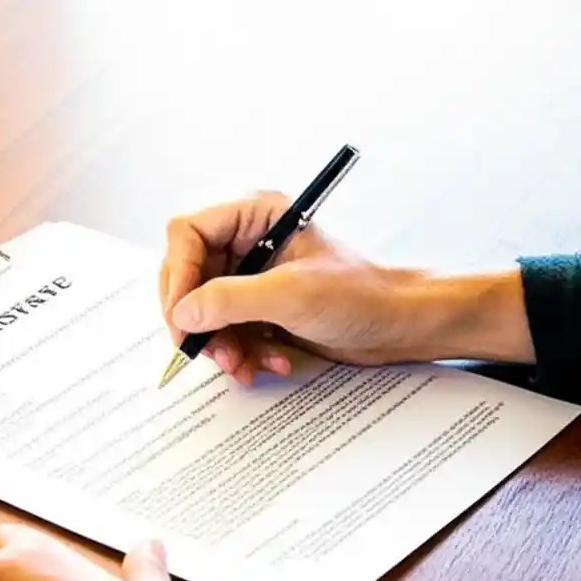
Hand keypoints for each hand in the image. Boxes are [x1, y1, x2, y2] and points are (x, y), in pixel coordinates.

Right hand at [160, 192, 533, 384]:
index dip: (178, 275)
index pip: (188, 234)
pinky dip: (239, 351)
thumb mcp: (291, 295)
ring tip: (243, 365)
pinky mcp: (259, 305)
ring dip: (219, 343)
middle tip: (205, 350)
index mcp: (256, 215)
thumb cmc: (364, 295)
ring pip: (204, 309)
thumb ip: (230, 300)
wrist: (402, 325)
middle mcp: (248, 239)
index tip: (182, 315)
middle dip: (197, 319)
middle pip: (189, 275)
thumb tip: (182, 314)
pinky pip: (226, 328)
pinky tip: (266, 362)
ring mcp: (252, 274)